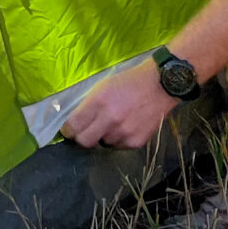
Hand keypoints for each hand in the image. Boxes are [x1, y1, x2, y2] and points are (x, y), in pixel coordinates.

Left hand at [61, 59, 176, 148]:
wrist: (160, 86)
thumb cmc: (129, 82)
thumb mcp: (103, 86)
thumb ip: (89, 105)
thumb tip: (75, 122)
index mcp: (99, 102)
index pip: (74, 125)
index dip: (67, 130)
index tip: (68, 130)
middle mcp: (110, 120)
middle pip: (85, 141)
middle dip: (81, 138)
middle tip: (85, 132)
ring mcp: (124, 132)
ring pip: (103, 144)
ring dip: (103, 136)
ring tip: (113, 123)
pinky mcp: (136, 141)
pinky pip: (119, 146)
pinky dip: (118, 139)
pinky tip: (126, 126)